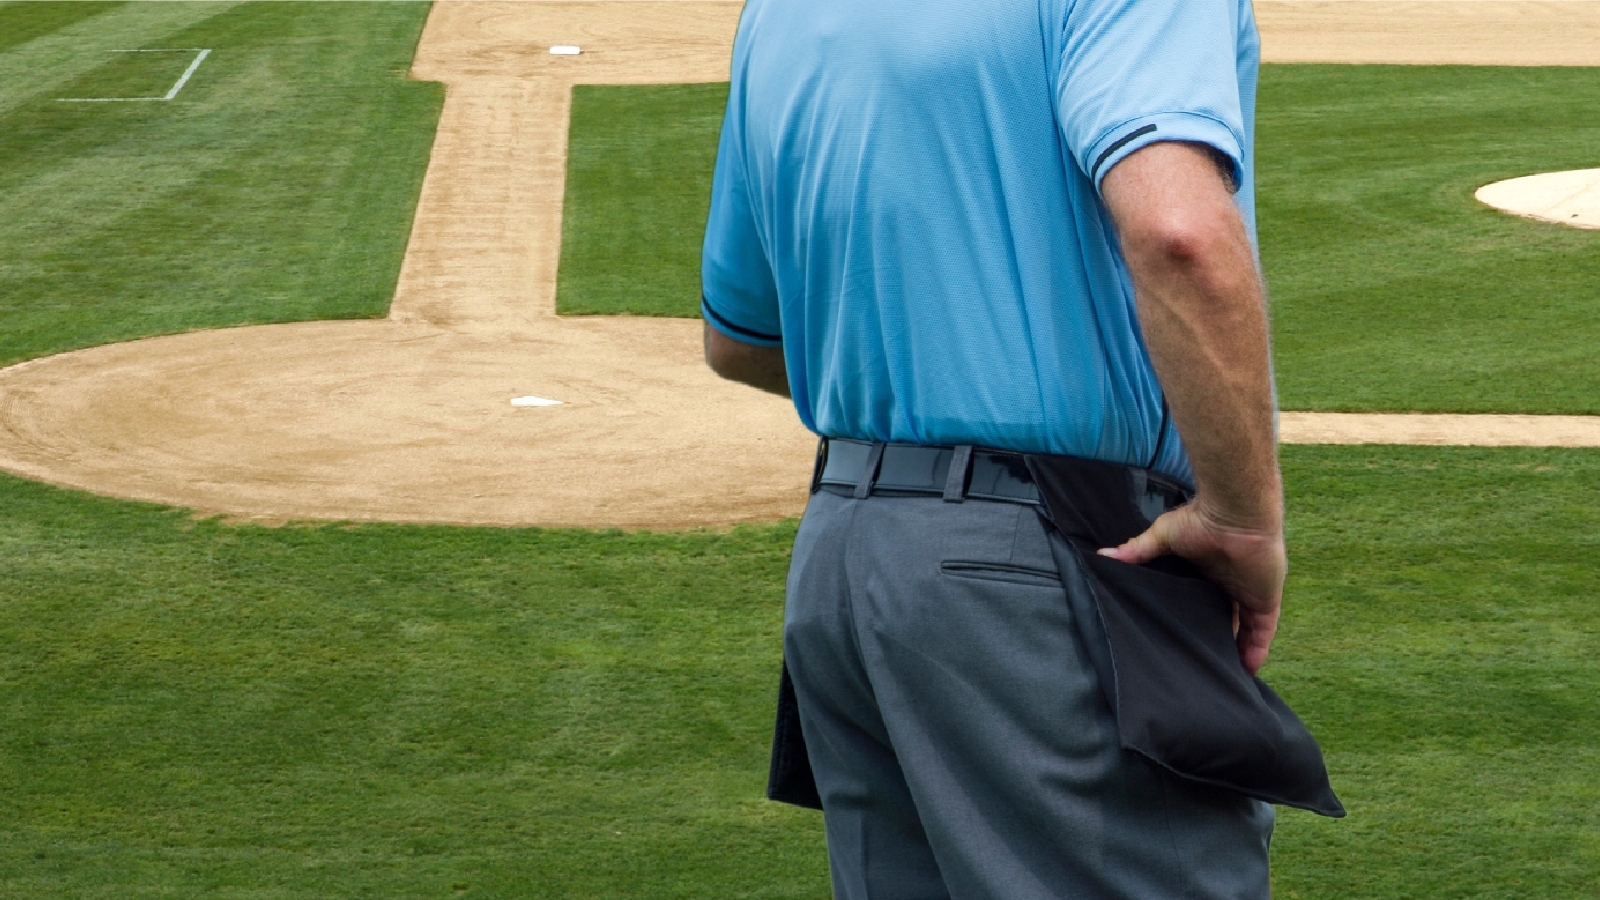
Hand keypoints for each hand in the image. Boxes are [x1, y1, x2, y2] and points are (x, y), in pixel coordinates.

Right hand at [1098, 501, 1285, 675]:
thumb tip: (1103, 556)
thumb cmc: (1199, 519)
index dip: (1197, 620)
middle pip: (1225, 619)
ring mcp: (1249, 593)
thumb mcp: (1162, 536)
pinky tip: (1246, 670)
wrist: (1232, 515)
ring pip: (1246, 630)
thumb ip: (1137, 550)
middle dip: (1217, 639)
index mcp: (1208, 571)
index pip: (1203, 602)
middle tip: (1203, 663)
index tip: (1184, 640)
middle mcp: (1230, 584)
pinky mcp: (1264, 600)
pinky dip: (1256, 650)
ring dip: (1237, 650)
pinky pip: (1263, 632)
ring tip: (1225, 675)